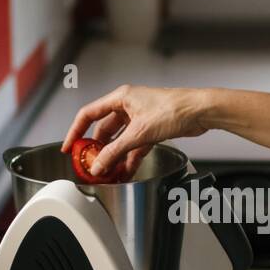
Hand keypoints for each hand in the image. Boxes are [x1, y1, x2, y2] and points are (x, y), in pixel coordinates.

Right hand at [61, 84, 208, 177]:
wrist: (200, 112)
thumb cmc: (175, 109)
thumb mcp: (139, 133)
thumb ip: (116, 151)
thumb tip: (99, 164)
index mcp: (121, 98)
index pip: (89, 114)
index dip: (75, 131)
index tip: (69, 147)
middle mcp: (129, 106)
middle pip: (104, 129)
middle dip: (97, 148)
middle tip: (90, 163)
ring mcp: (140, 118)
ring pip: (120, 139)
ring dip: (114, 155)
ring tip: (107, 171)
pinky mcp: (151, 129)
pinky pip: (134, 145)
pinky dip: (129, 157)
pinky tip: (125, 171)